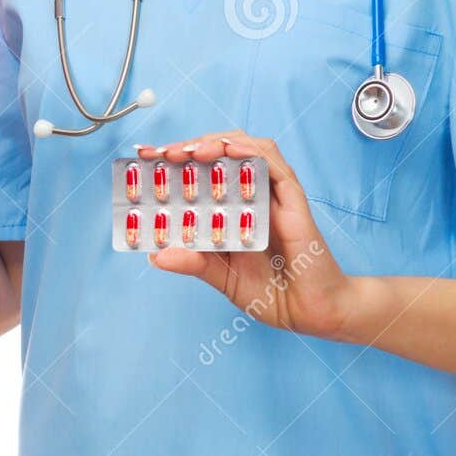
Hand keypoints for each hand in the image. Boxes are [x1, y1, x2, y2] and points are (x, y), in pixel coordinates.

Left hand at [136, 129, 354, 339]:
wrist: (310, 312)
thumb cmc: (272, 294)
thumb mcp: (222, 278)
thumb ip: (194, 263)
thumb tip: (156, 255)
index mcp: (233, 210)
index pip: (202, 172)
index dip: (175, 160)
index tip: (145, 157)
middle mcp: (252, 195)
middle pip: (221, 152)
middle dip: (189, 146)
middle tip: (161, 153)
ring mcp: (273, 194)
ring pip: (246, 149)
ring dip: (215, 143)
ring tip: (189, 151)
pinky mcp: (292, 199)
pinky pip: (273, 164)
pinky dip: (249, 151)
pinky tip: (227, 150)